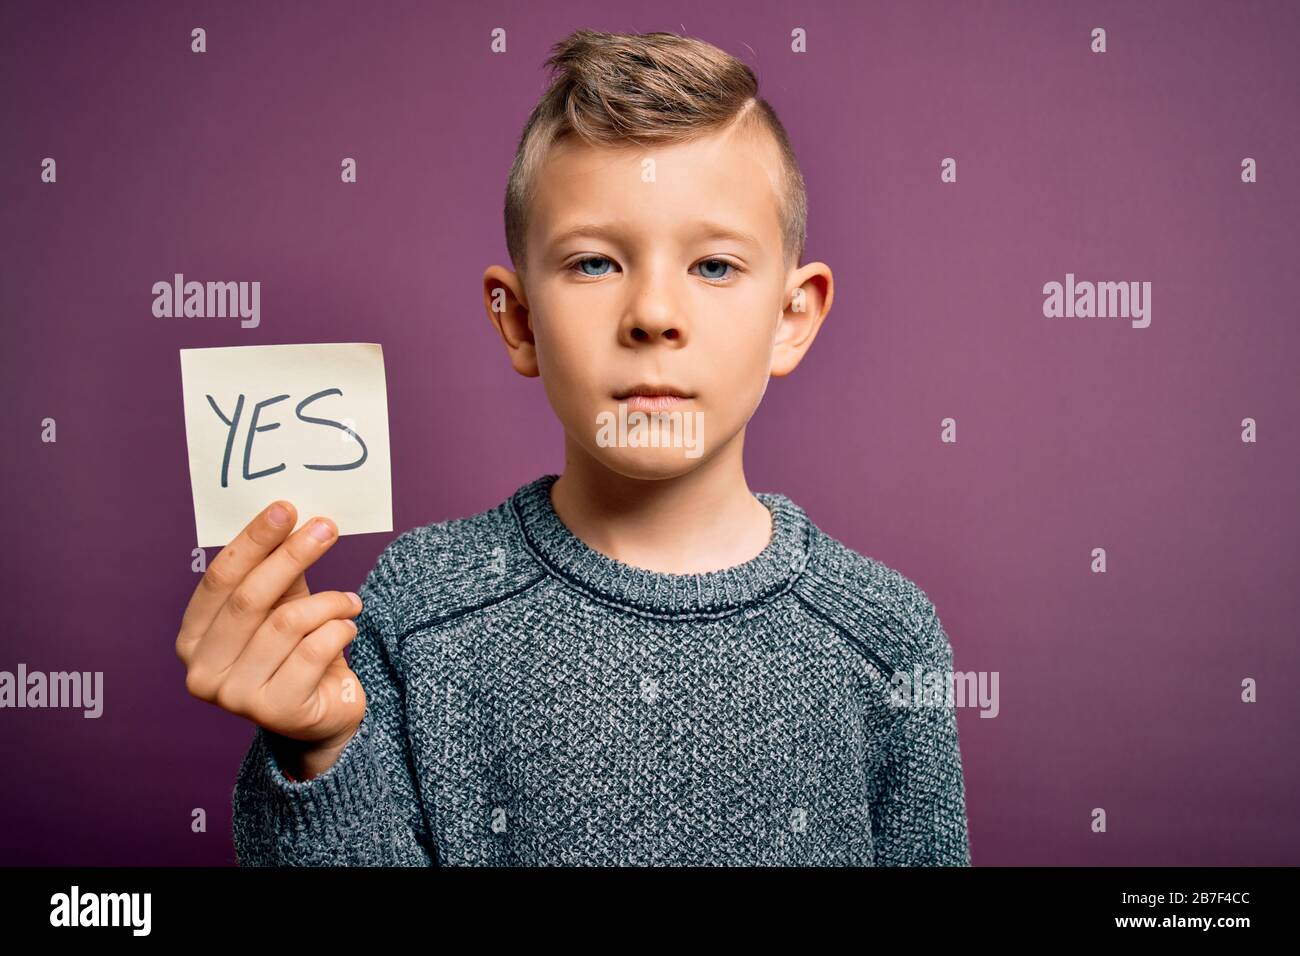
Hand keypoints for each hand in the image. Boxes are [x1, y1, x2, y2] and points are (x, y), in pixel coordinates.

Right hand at [175, 501, 366, 776]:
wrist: (323, 716)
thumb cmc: (297, 653)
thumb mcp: (282, 606)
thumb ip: (278, 572)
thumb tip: (289, 517)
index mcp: (194, 639)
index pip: (220, 579)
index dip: (253, 541)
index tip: (285, 509)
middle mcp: (202, 671)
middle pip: (250, 598)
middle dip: (292, 556)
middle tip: (326, 528)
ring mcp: (234, 697)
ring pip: (287, 623)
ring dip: (329, 602)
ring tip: (351, 600)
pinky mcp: (274, 712)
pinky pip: (314, 651)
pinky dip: (339, 630)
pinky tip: (348, 628)